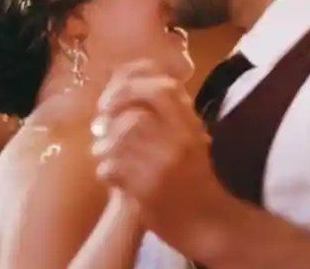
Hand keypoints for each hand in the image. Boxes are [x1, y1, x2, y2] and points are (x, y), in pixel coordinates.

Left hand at [91, 61, 234, 252]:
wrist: (209, 225)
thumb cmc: (196, 181)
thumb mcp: (191, 141)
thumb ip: (170, 116)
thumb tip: (131, 88)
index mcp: (191, 125)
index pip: (164, 87)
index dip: (132, 84)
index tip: (114, 94)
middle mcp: (180, 140)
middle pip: (138, 109)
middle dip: (113, 107)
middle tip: (99, 120)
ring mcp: (163, 164)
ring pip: (119, 139)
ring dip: (103, 144)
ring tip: (101, 152)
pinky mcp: (148, 190)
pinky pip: (112, 168)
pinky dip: (105, 169)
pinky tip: (109, 175)